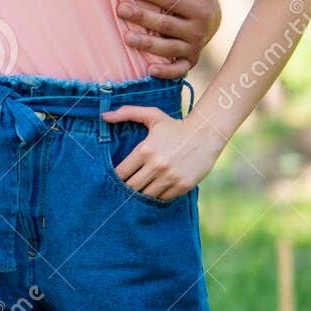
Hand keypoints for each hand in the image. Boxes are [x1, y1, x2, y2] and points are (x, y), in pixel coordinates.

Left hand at [102, 105, 224, 201]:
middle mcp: (157, 166)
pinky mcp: (183, 185)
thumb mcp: (151, 115)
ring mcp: (171, 177)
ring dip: (141, 194)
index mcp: (145, 150)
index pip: (121, 172)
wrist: (206, 134)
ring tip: (137, 191)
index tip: (114, 178)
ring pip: (146, 195)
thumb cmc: (175, 125)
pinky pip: (163, 198)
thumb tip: (103, 116)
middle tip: (122, 188)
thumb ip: (126, 112)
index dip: (115, 177)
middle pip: (131, 187)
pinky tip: (154, 191)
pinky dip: (157, 197)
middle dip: (125, 188)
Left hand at [118, 0, 220, 77]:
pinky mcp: (189, 62)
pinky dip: (166, 72)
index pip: (172, 1)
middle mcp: (198, 31)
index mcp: (200, 10)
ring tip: (127, 37)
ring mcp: (193, 48)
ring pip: (169, 48)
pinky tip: (149, 70)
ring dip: (148, 44)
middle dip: (143, 17)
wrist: (213, 23)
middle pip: (166, 24)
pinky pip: (179, 70)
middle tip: (121, 9)